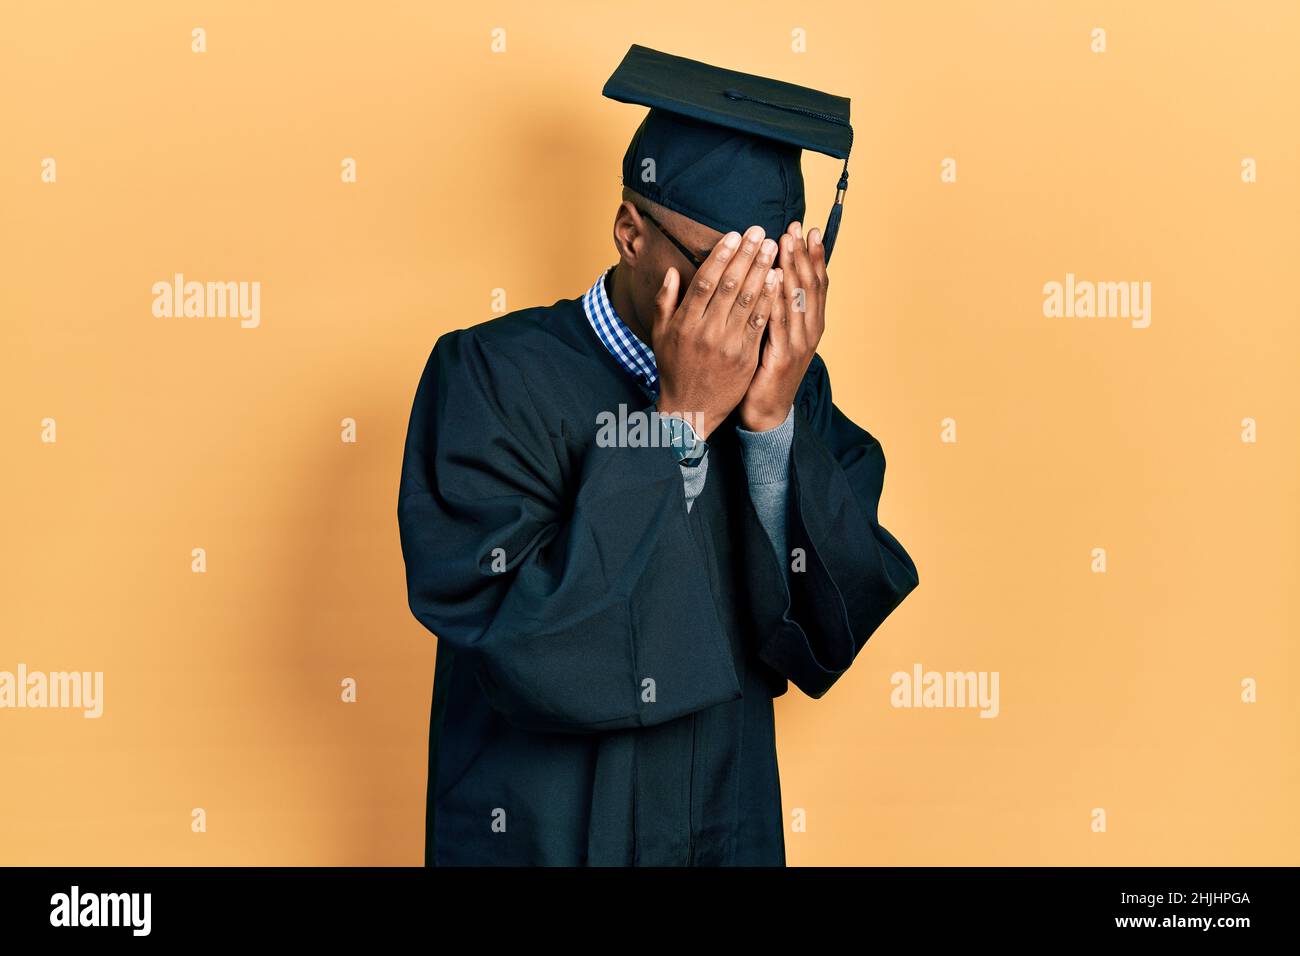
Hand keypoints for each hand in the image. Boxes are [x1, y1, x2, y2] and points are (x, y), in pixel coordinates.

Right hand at [654, 225, 781, 438]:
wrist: (690, 410)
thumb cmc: (674, 369)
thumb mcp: (660, 335)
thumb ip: (665, 302)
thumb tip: (673, 271)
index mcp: (685, 323)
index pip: (705, 281)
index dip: (721, 255)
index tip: (734, 235)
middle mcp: (706, 331)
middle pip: (730, 285)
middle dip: (746, 256)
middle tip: (759, 232)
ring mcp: (728, 344)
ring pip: (748, 300)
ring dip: (762, 271)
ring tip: (773, 248)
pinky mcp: (745, 357)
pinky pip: (760, 322)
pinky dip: (770, 299)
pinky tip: (778, 280)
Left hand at [738, 221, 827, 431]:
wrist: (766, 411)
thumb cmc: (767, 369)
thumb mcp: (778, 334)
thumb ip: (779, 306)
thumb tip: (774, 272)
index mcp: (811, 323)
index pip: (816, 282)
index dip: (813, 254)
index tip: (806, 228)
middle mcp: (810, 330)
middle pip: (810, 284)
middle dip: (802, 253)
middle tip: (795, 227)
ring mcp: (799, 344)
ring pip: (797, 299)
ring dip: (792, 269)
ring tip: (784, 243)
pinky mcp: (783, 357)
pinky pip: (780, 321)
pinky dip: (777, 298)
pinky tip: (773, 278)